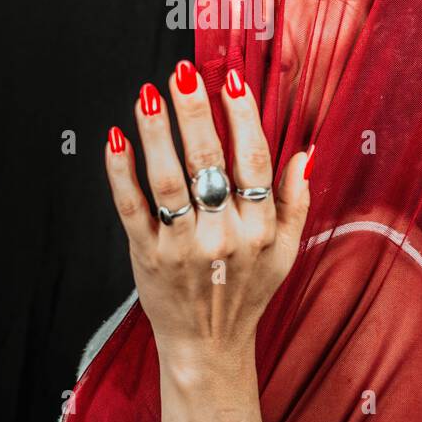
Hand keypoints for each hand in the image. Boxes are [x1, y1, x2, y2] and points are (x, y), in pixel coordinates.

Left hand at [104, 62, 312, 362]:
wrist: (207, 347)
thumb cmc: (246, 292)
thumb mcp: (286, 252)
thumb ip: (297, 201)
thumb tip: (305, 153)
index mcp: (259, 229)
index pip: (252, 162)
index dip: (242, 119)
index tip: (231, 82)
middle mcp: (222, 236)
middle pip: (207, 164)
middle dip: (195, 113)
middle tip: (183, 74)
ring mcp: (181, 247)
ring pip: (166, 181)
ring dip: (156, 135)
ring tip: (147, 96)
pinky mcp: (146, 255)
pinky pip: (131, 208)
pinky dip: (121, 173)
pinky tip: (116, 138)